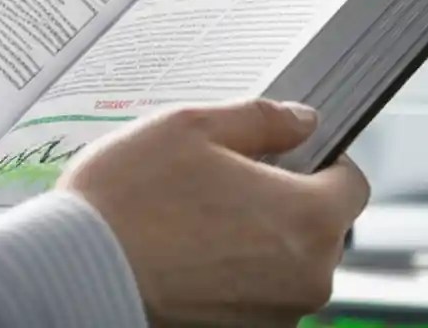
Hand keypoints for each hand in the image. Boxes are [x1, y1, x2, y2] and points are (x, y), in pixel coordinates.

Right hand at [57, 99, 368, 327]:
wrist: (74, 270)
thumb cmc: (129, 199)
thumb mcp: (191, 127)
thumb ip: (260, 119)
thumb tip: (302, 121)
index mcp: (308, 218)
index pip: (352, 183)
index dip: (320, 161)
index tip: (281, 153)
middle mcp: (306, 277)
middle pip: (319, 228)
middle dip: (281, 201)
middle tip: (220, 181)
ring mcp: (274, 316)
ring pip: (283, 264)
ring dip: (253, 239)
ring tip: (190, 218)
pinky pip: (252, 295)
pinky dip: (229, 275)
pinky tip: (183, 253)